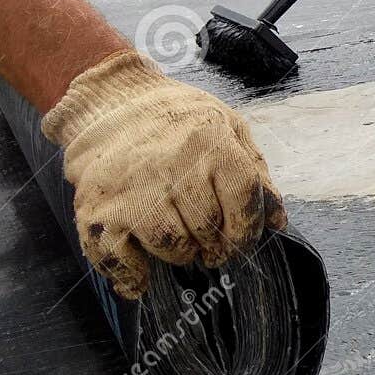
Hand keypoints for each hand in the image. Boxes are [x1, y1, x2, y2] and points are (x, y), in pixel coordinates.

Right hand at [42, 51, 287, 298]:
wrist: (110, 101)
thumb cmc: (177, 119)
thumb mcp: (228, 128)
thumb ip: (256, 173)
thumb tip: (277, 221)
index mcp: (210, 142)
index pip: (244, 202)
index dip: (248, 230)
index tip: (241, 239)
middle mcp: (172, 166)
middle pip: (209, 230)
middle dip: (215, 244)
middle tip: (209, 242)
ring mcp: (132, 189)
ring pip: (172, 247)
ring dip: (180, 253)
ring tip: (178, 238)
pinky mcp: (97, 209)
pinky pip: (121, 258)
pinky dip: (134, 274)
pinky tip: (142, 274)